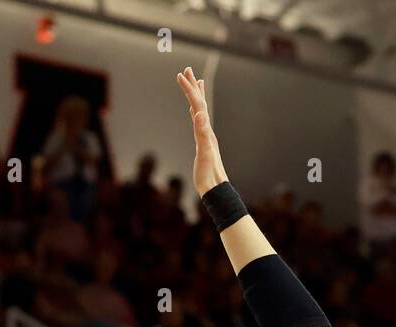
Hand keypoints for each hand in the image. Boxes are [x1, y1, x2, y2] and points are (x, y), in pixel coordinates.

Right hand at [175, 67, 227, 196]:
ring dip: (196, 95)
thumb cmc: (208, 173)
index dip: (189, 89)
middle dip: (193, 86)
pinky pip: (198, 121)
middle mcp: (206, 129)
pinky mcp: (202, 142)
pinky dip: (196, 112)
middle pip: (199, 102)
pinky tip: (195, 111)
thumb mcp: (204, 153)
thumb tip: (199, 114)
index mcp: (205, 130)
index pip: (196, 104)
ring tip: (195, 82)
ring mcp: (205, 135)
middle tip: (187, 70)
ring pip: (200, 109)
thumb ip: (202, 134)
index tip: (180, 74)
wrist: (215, 188)